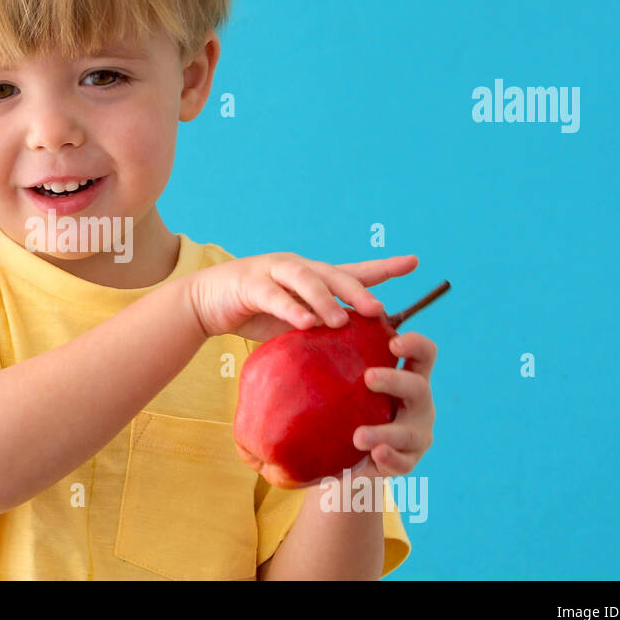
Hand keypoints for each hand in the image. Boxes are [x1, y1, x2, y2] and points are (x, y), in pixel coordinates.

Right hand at [187, 252, 418, 342]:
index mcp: (313, 276)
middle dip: (359, 290)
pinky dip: (292, 309)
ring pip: (307, 280)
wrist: (206, 302)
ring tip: (341, 321)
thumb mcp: (293, 322)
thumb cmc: (254, 313)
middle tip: (378, 309)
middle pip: (335, 274)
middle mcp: (298, 268)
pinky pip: (275, 296)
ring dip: (326, 300)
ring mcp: (273, 272)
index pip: (353, 270)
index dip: (383, 267)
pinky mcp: (250, 284)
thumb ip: (319, 331)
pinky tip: (306, 323)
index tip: (414, 262)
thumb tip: (353, 356)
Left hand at [348, 331, 436, 478]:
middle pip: (418, 387)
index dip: (414, 344)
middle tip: (368, 377)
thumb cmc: (346, 408)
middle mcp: (418, 404)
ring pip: (409, 432)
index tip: (392, 342)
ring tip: (359, 436)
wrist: (347, 459)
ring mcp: (416, 435)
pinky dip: (390, 459)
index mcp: (407, 378)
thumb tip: (304, 328)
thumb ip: (335, 359)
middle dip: (395, 381)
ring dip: (385, 432)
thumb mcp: (344, 385)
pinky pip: (403, 463)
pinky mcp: (407, 462)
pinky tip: (375, 456)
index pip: (423, 354)